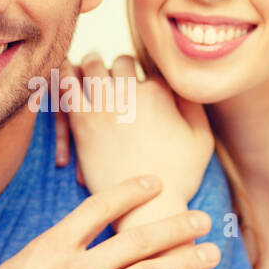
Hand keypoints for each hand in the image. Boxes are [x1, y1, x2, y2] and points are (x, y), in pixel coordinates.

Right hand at [0, 175, 220, 268]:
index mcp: (51, 246)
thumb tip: (76, 237)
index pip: (99, 207)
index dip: (132, 191)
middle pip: (137, 240)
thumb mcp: (18, 267)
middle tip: (204, 219)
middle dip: (177, 226)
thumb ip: (52, 251)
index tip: (158, 183)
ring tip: (211, 253)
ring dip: (186, 262)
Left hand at [66, 53, 213, 209]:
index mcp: (162, 93)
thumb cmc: (179, 177)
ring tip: (91, 70)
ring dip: (93, 66)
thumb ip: (194, 105)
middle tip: (117, 75)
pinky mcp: (83, 120)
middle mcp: (133, 93)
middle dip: (121, 68)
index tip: (143, 85)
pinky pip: (68, 86)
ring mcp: (106, 105)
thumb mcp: (202, 139)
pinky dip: (66, 76)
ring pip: (94, 66)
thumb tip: (186, 82)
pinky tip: (66, 76)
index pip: (152, 67)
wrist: (149, 206)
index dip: (148, 75)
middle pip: (123, 61)